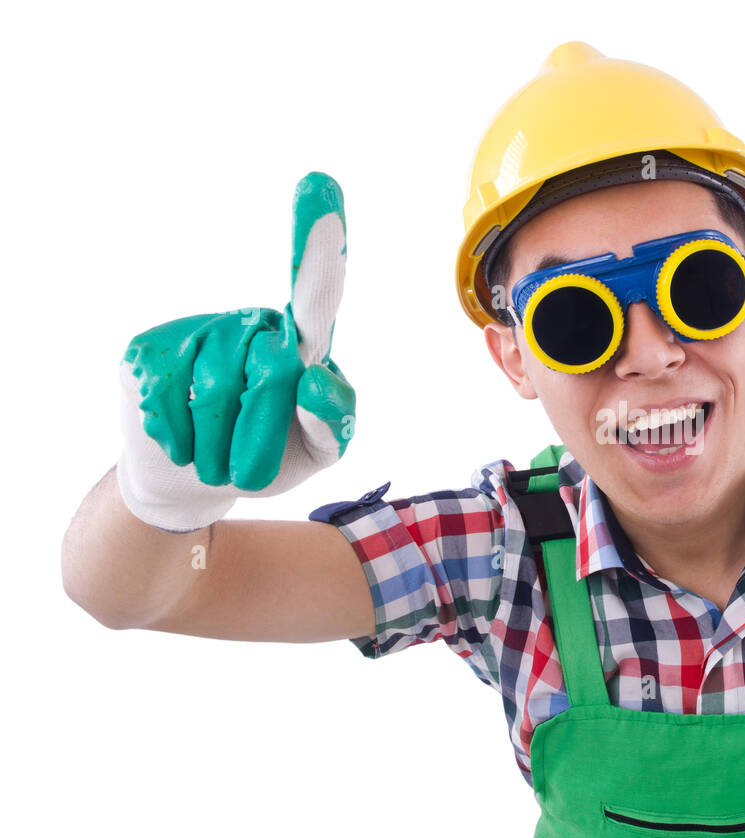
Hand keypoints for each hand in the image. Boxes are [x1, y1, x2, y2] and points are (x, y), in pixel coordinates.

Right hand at [117, 172, 355, 531]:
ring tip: (218, 454)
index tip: (323, 183)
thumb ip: (333, 422)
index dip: (319, 244)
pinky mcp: (146, 353)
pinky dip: (185, 444)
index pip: (316, 293)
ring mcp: (194, 332)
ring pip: (217, 395)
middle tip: (250, 459)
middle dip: (262, 436)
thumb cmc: (270, 457)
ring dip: (223, 448)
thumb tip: (312, 379)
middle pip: (268, 377)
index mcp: (300, 340)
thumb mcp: (319, 451)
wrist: (190, 482)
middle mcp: (249, 324)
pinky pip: (172, 404)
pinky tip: (185, 444)